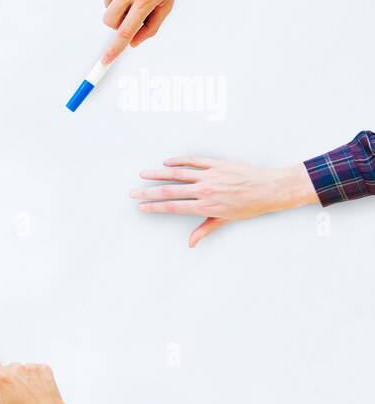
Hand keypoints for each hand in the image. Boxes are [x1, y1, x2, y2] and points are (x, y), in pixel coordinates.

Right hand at [0, 331, 74, 403]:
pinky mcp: (44, 368)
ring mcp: (31, 367)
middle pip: (7, 369)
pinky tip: (37, 391)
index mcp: (2, 379)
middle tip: (17, 397)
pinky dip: (35, 379)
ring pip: (21, 370)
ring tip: (29, 396)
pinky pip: (34, 370)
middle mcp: (16, 369)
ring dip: (23, 380)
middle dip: (9, 380)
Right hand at [102, 0, 188, 62]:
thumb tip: (134, 42)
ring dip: (118, 1)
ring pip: (107, 3)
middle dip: (116, 22)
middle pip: (109, 20)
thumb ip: (152, 25)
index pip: (126, 31)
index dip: (115, 48)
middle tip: (129, 12)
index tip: (105, 61)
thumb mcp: (168, 1)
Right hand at [131, 157, 317, 246]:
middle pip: (169, 191)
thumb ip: (205, 229)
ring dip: (158, 174)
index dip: (155, 207)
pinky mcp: (217, 164)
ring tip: (144, 174)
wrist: (271, 189)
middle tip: (133, 192)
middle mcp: (205, 190)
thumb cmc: (251, 206)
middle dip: (148, 192)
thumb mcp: (227, 220)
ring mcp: (210, 175)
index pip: (173, 207)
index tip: (142, 206)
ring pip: (178, 174)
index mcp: (206, 206)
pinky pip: (194, 161)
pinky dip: (179, 160)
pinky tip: (168, 162)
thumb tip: (191, 243)